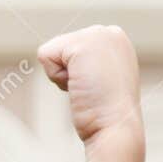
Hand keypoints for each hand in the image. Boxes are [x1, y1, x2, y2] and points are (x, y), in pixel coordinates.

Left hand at [36, 24, 142, 152]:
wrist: (116, 129)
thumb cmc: (108, 117)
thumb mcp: (102, 82)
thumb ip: (90, 67)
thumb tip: (73, 70)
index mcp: (117, 41)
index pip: (74, 50)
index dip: (78, 75)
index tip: (99, 90)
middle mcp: (110, 32)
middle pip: (63, 48)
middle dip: (70, 74)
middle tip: (93, 91)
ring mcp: (98, 34)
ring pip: (54, 51)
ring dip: (64, 77)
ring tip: (88, 89)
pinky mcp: (82, 44)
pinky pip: (45, 56)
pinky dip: (56, 77)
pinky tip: (79, 86)